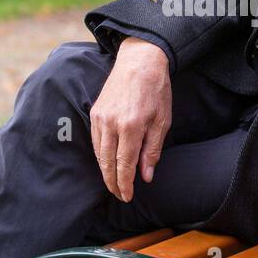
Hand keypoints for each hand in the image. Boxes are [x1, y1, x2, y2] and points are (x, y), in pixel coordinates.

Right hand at [89, 37, 171, 201]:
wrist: (139, 61)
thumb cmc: (156, 90)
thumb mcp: (162, 121)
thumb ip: (152, 150)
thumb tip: (146, 176)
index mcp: (130, 126)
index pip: (124, 165)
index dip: (125, 184)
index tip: (127, 196)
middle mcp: (111, 124)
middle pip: (108, 163)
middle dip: (113, 183)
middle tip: (120, 196)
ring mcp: (100, 117)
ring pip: (100, 153)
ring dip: (106, 171)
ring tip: (114, 183)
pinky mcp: (95, 112)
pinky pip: (96, 141)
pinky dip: (101, 155)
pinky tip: (108, 162)